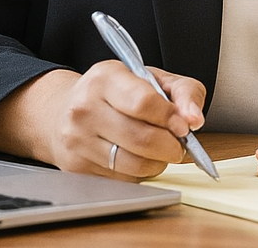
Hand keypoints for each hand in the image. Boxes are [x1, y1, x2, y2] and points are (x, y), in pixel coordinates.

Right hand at [0, 62, 205, 180]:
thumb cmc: (114, 92)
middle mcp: (85, 108)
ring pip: (134, 165)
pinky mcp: (77, 167)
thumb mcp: (150, 78)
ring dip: (158, 163)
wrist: (63, 110)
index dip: (171, 119)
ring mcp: (77, 140)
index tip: (184, 126)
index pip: (144, 103)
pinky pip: (122, 179)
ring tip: (160, 151)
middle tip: (177, 144)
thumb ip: (183, 91)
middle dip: (170, 146)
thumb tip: (194, 119)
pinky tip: (137, 158)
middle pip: (141, 139)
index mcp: (104, 78)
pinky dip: (139, 173)